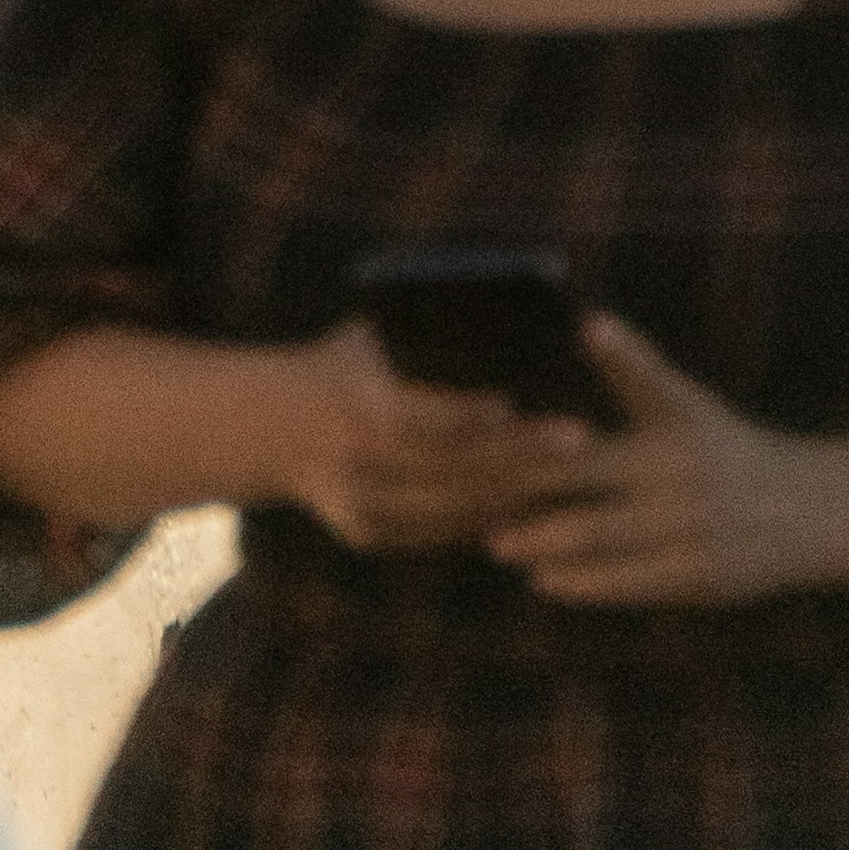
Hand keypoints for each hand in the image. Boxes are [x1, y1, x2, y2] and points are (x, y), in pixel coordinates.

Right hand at [279, 322, 595, 556]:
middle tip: (581, 441)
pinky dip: (483, 519)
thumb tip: (502, 315)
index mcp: (363, 408)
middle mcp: (363, 465)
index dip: (480, 416)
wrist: (267, 428)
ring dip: (516, 494)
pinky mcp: (368, 534)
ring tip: (570, 476)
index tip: (529, 406)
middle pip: (457, 467)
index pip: (433, 417)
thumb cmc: (337, 364)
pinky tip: (527, 504)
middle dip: (524, 457)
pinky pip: (437, 532)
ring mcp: (364, 507)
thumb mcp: (369, 337)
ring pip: (454, 508)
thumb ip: (423, 336)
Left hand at [482, 318, 837, 605]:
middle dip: (527, 507)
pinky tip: (544, 580)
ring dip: (543, 549)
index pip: (586, 440)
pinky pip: (627, 586)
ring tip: (499, 545)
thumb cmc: (725, 444)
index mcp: (673, 424)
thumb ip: (634, 368)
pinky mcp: (700, 579)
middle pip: (584, 495)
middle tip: (479, 512)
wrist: (806, 510)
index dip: (536, 446)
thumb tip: (587, 321)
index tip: (490, 441)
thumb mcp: (685, 400)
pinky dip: (581, 585)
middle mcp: (682, 477)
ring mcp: (692, 532)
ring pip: (601, 546)